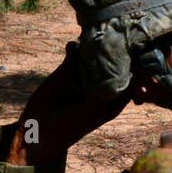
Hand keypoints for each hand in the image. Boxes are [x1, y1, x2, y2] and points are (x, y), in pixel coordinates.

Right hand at [4, 45, 129, 165]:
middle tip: (107, 44)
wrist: (39, 129)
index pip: (131, 79)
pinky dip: (74, 47)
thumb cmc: (70, 126)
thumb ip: (101, 94)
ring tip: (88, 43)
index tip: (127, 57)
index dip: (132, 67)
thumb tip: (112, 72)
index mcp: (116, 97)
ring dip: (93, 47)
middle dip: (112, 52)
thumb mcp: (89, 113)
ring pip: (95, 56)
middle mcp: (103, 84)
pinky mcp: (68, 69)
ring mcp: (86, 75)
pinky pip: (74, 53)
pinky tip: (71, 47)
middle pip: (114, 63)